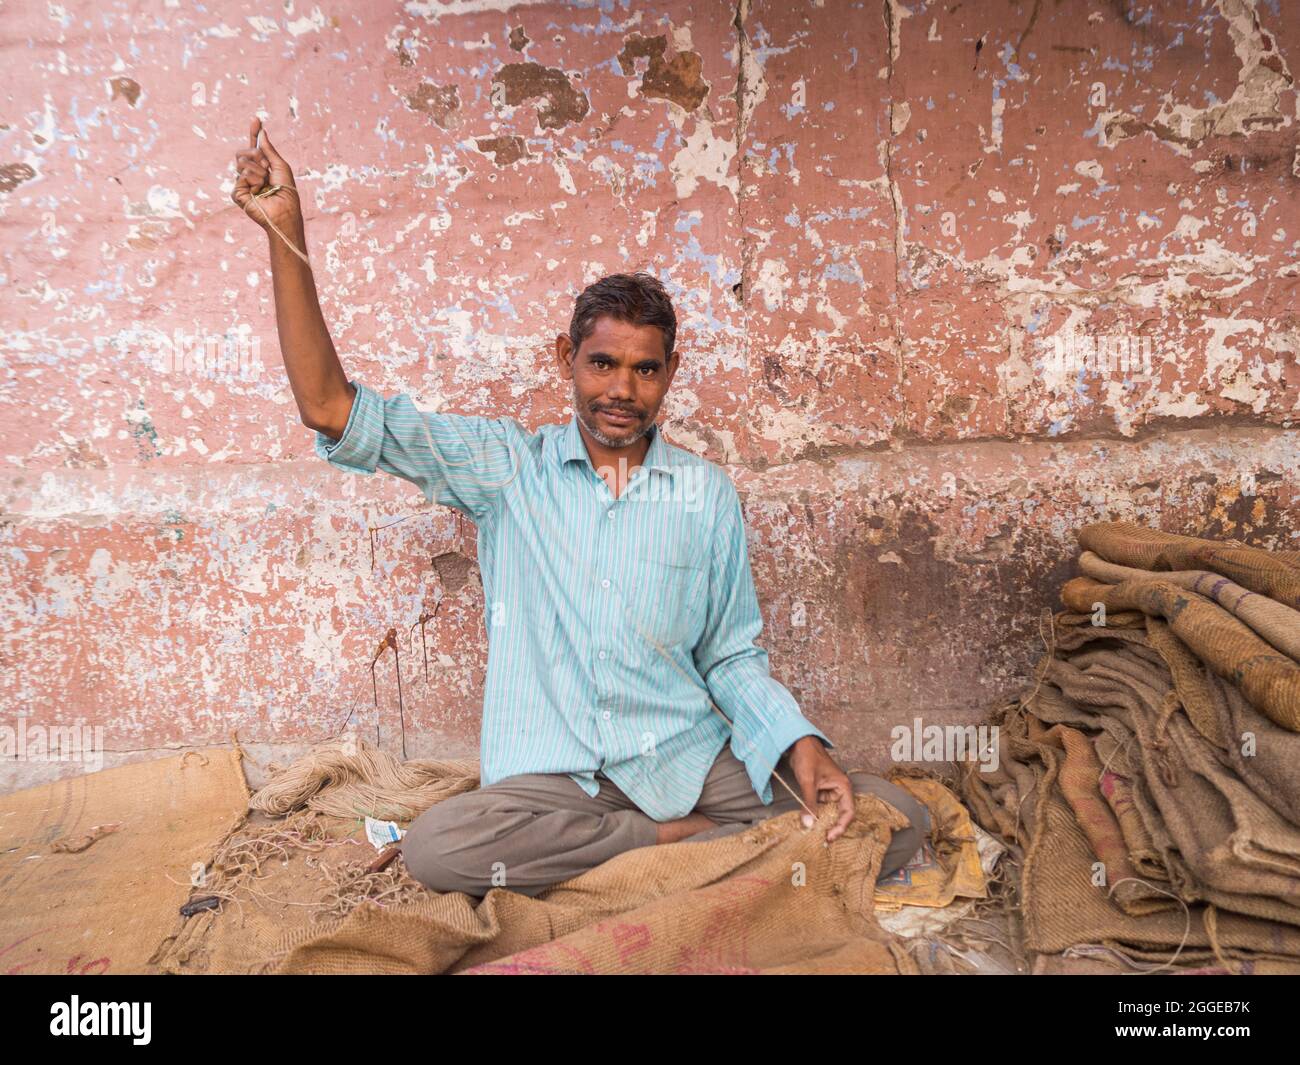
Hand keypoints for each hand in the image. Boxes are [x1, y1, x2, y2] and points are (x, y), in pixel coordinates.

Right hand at [230, 116, 299, 232]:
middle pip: (242, 152)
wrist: (284, 211)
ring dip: (257, 169)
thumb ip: (268, 150)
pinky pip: (241, 176)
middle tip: (267, 166)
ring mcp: (242, 184)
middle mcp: (250, 175)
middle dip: (256, 154)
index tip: (256, 119)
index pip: (254, 148)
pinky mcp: (237, 193)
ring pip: (240, 162)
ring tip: (265, 182)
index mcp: (261, 168)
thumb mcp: (280, 166)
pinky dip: (253, 180)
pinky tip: (259, 191)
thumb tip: (262, 133)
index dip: (254, 133)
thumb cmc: (286, 192)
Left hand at [786, 735, 854, 841]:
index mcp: (843, 787)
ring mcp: (828, 791)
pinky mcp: (819, 791)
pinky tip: (807, 821)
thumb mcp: (808, 781)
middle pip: (839, 815)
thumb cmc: (807, 757)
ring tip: (812, 833)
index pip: (848, 812)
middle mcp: (839, 791)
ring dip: (821, 821)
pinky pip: (819, 806)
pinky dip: (814, 814)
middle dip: (831, 827)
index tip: (829, 837)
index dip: (840, 826)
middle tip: (821, 840)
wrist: (797, 743)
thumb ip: (809, 803)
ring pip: (827, 812)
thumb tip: (808, 824)